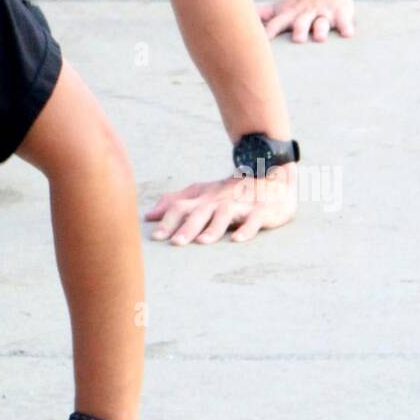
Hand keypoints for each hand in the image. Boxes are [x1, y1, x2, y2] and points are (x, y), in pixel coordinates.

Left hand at [145, 167, 296, 245]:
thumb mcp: (201, 193)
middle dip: (186, 227)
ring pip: (224, 215)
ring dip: (213, 229)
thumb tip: (149, 215)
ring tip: (202, 242)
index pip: (180, 206)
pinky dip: (246, 229)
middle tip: (175, 243)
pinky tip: (238, 240)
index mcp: (203, 197)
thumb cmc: (230, 191)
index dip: (167, 220)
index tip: (155, 236)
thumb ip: (176, 202)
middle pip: (200, 212)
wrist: (270, 176)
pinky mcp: (260, 210)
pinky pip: (253, 220)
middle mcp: (218, 200)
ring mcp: (239, 204)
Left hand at [258, 0, 354, 42]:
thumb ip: (262, 15)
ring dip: (321, 30)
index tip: (264, 39)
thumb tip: (237, 20)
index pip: (277, 23)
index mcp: (289, 15)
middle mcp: (306, 15)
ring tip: (320, 38)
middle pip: (301, 23)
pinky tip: (347, 33)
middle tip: (298, 39)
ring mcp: (323, 14)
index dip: (271, 30)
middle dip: (300, 30)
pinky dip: (346, 26)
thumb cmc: (296, 5)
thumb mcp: (280, 9)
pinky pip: (344, 21)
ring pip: (321, 23)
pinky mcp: (340, 13)